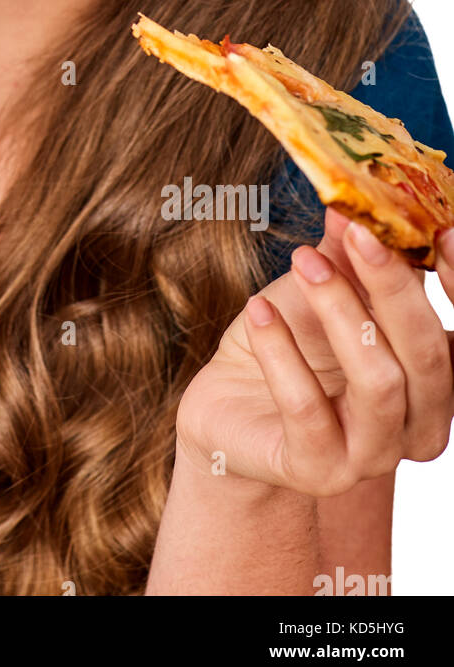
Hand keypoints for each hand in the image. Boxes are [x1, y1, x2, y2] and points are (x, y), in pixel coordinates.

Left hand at [175, 206, 453, 495]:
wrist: (233, 402)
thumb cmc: (295, 341)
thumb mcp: (326, 287)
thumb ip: (348, 250)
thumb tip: (353, 197)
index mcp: (436, 377)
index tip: (439, 232)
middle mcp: (419, 422)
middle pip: (429, 355)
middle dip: (393, 287)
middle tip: (355, 233)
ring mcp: (372, 454)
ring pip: (379, 382)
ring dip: (340, 311)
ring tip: (301, 260)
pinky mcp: (316, 469)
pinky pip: (307, 410)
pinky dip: (282, 352)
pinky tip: (258, 309)